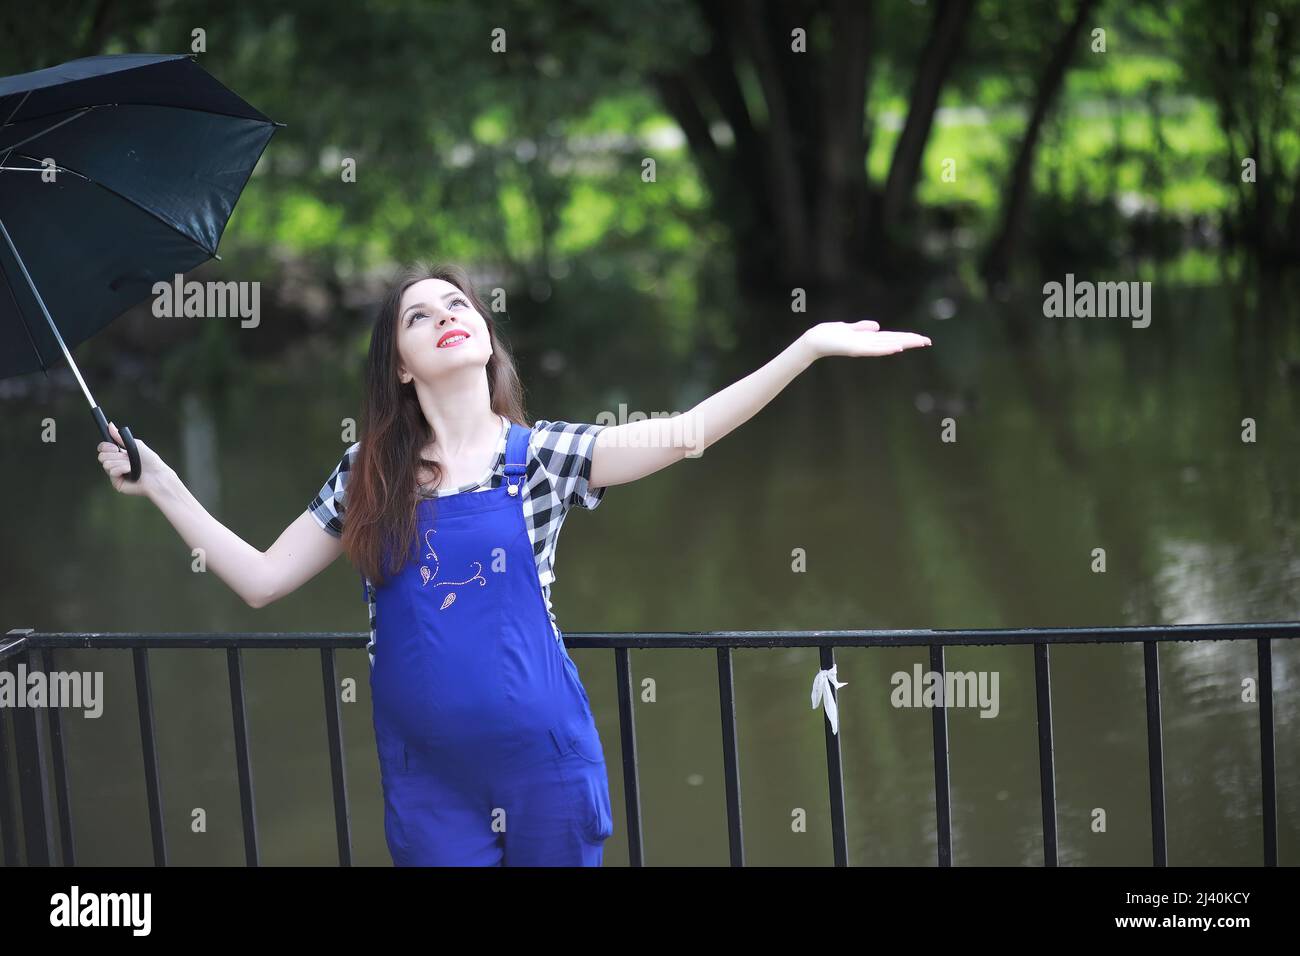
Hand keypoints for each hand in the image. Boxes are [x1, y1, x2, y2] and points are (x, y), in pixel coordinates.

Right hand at [96, 421, 167, 497]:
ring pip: (106, 464)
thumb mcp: (135, 445)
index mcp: (119, 455)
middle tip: (125, 456)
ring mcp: (115, 474)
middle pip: (101, 456)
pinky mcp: (117, 483)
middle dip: (114, 454)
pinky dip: (122, 469)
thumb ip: (120, 437)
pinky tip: (131, 471)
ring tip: (132, 465)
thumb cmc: (150, 460)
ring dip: (121, 462)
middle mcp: (115, 464)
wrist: (157, 475)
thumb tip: (110, 425)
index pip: (103, 449)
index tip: (114, 446)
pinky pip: (112, 472)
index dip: (104, 446)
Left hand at [802, 320, 931, 359]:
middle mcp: (867, 344)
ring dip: (904, 343)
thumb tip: (877, 326)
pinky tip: (898, 347)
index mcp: (867, 339)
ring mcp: (862, 347)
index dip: (906, 337)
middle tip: (928, 341)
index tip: (921, 338)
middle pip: (894, 341)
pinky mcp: (855, 349)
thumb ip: (862, 328)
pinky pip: (873, 349)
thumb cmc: (828, 335)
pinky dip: (885, 348)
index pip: (891, 337)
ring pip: (887, 345)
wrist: (814, 341)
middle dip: (910, 341)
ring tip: (919, 342)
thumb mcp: (848, 328)